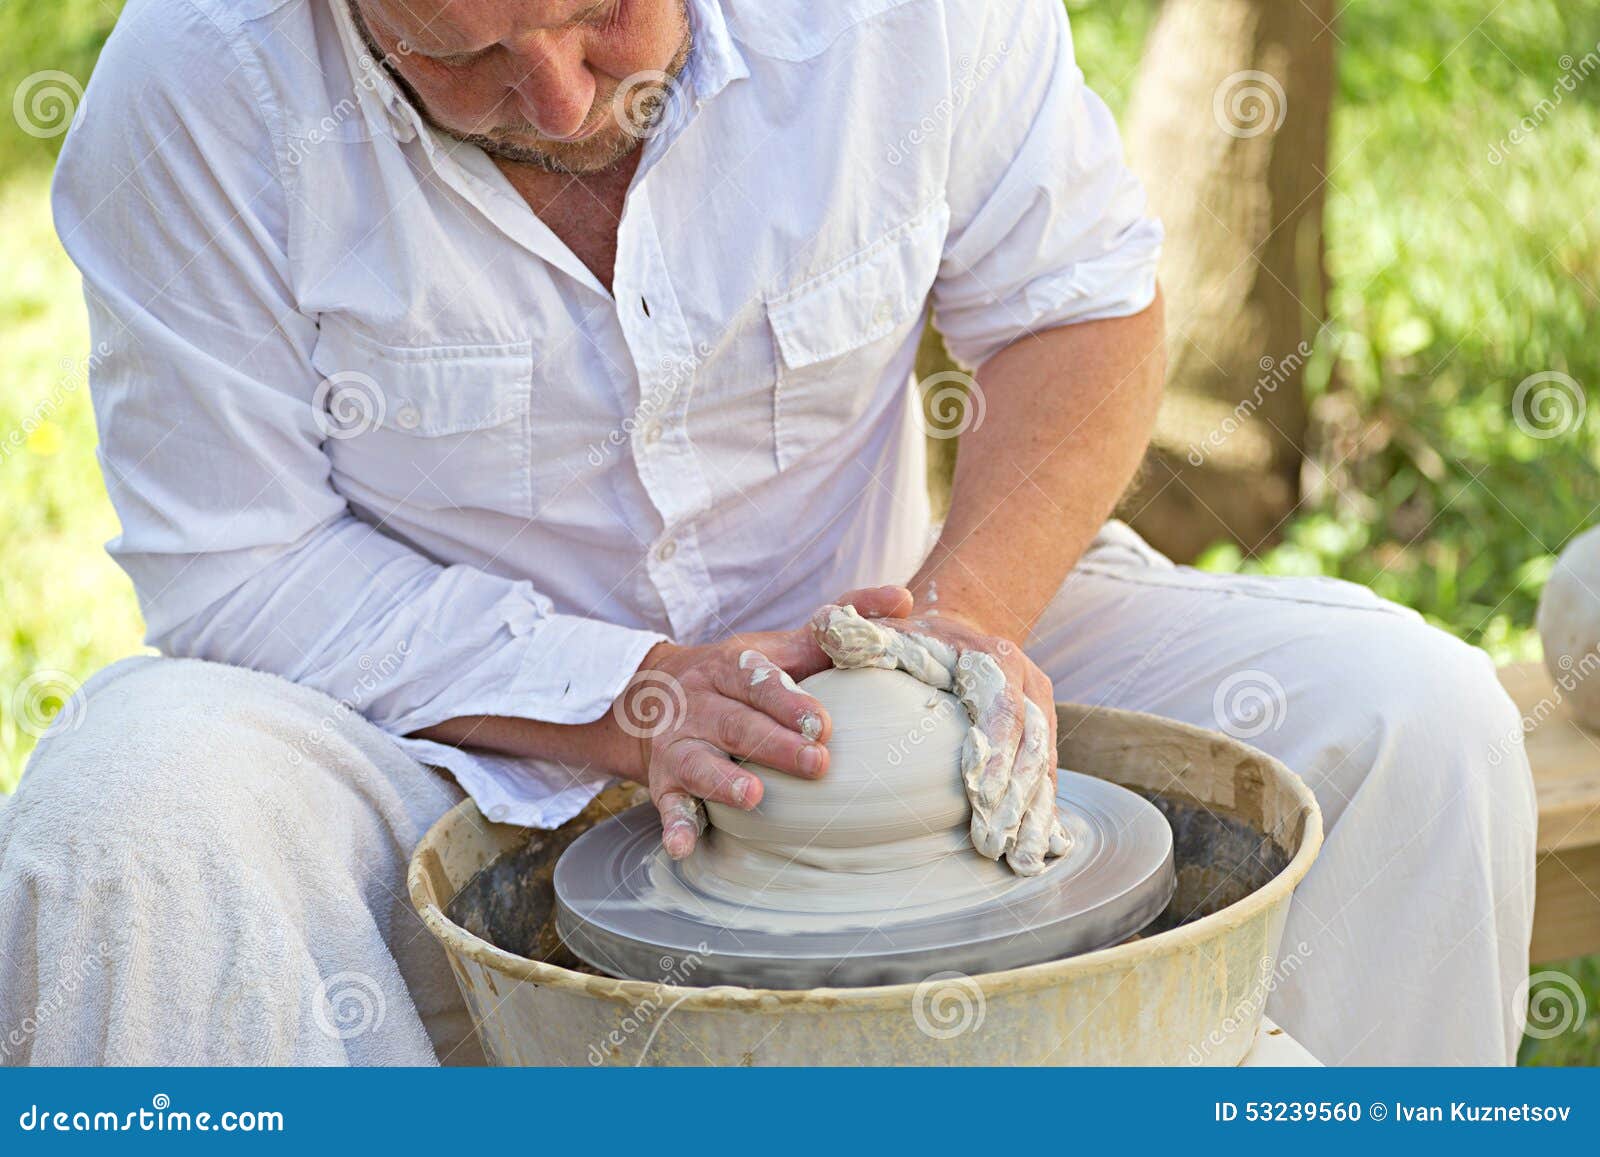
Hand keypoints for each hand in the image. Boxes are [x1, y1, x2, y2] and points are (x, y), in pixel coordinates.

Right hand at [613, 587, 910, 858]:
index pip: (759, 680)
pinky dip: (675, 825)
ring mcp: (679, 744)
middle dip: (774, 745)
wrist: (652, 695)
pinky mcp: (663, 781)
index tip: (823, 723)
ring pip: (698, 762)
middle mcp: (702, 704)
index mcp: (732, 668)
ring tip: (754, 798)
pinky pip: (667, 805)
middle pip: (737, 724)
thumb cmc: (741, 675)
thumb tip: (904, 599)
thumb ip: (837, 626)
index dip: (789, 701)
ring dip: (722, 782)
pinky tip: (684, 847)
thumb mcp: (781, 646)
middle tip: (817, 764)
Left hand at [809, 597, 1067, 874]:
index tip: (978, 794)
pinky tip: (1036, 853)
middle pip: (1029, 744)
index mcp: (993, 658)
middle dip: (1014, 796)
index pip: (999, 708)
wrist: (956, 627)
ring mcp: (1039, 709)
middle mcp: (1026, 682)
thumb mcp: (887, 632)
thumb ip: (859, 634)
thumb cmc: (913, 638)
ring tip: (1021, 862)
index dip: (994, 751)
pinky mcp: (1042, 732)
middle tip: (991, 843)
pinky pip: (1048, 775)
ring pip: (1045, 765)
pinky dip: (1043, 813)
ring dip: (1033, 814)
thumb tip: (828, 628)